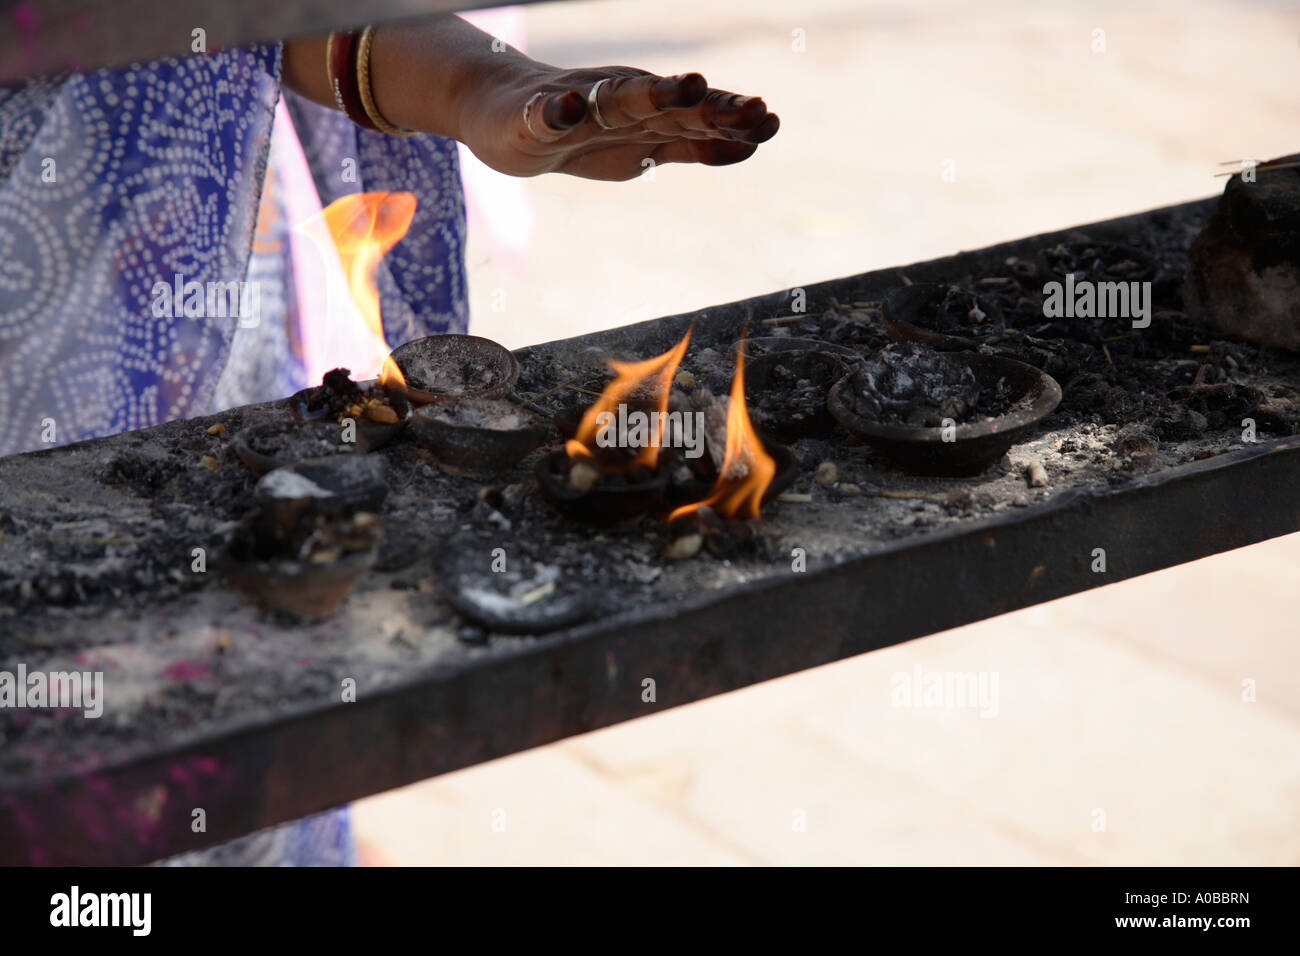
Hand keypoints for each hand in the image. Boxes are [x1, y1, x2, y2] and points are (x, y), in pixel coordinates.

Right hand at [456, 66, 779, 180]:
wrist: (503, 116)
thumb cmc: (583, 132)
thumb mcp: (647, 148)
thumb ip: (695, 146)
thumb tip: (749, 145)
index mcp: (650, 114)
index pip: (698, 117)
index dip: (733, 119)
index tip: (770, 122)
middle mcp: (621, 102)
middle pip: (672, 103)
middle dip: (711, 105)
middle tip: (752, 106)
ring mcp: (579, 107)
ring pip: (619, 98)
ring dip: (654, 93)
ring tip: (689, 85)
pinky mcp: (535, 117)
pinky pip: (546, 115)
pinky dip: (558, 110)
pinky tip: (570, 107)